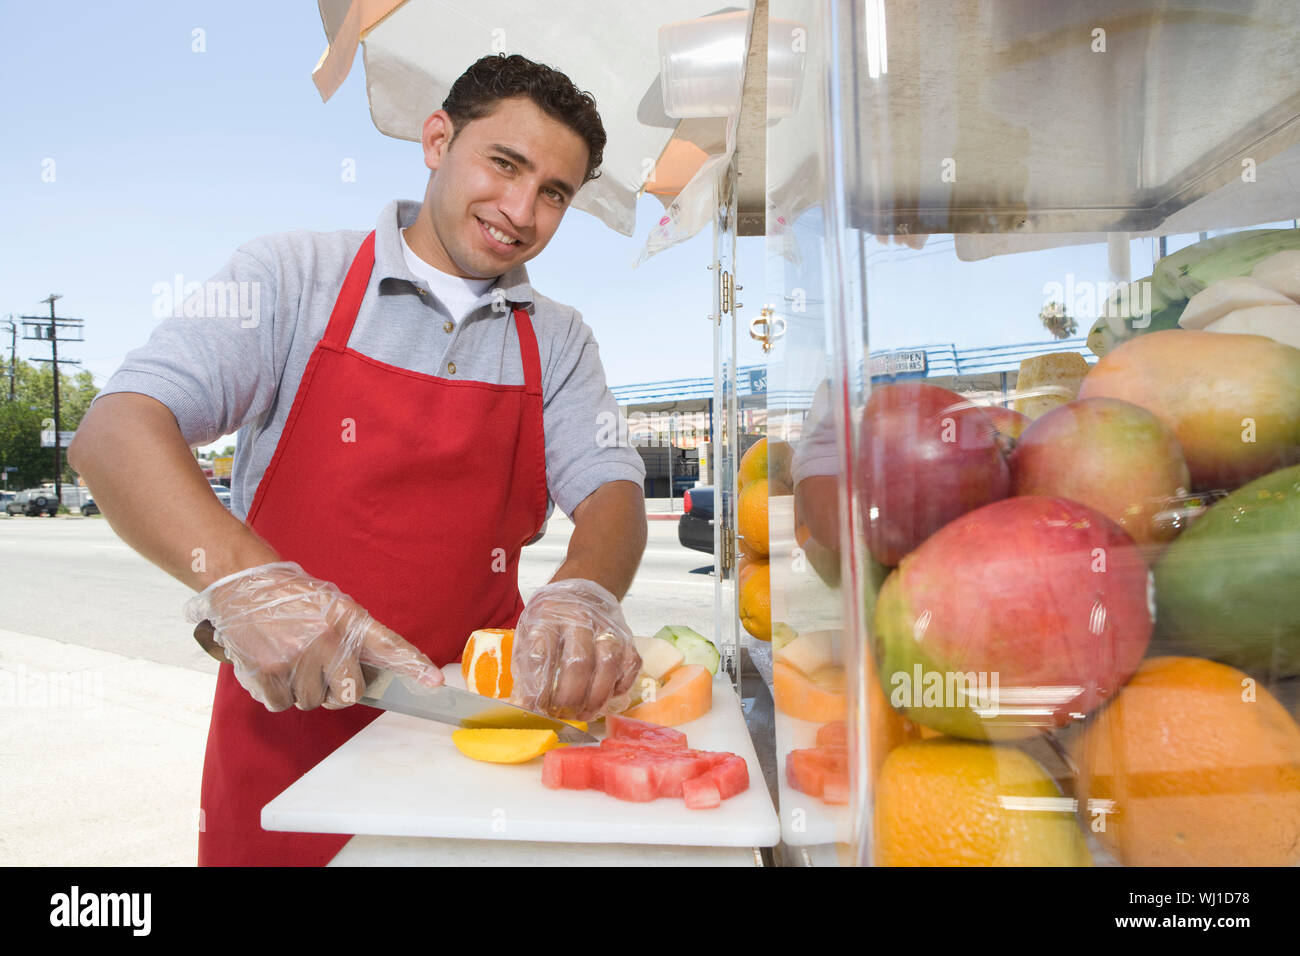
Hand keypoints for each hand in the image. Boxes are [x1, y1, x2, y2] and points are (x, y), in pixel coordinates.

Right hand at [184, 561, 442, 711]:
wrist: (243, 585)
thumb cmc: (291, 599)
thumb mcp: (332, 607)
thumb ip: (353, 637)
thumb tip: (369, 676)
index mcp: (348, 618)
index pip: (388, 645)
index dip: (413, 666)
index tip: (436, 683)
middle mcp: (327, 639)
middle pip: (348, 694)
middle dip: (336, 691)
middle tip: (320, 670)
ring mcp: (298, 658)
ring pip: (312, 702)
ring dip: (302, 690)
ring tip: (289, 658)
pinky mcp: (269, 672)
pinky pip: (281, 705)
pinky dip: (276, 694)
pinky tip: (270, 666)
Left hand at [510, 578, 640, 720]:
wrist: (581, 592)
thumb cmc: (551, 621)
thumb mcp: (528, 635)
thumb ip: (527, 668)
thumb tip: (523, 707)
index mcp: (548, 615)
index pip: (542, 654)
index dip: (538, 688)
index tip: (535, 708)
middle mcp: (580, 617)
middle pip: (578, 662)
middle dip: (569, 696)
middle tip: (562, 713)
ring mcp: (607, 625)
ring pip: (608, 664)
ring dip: (596, 697)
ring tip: (583, 713)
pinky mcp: (627, 636)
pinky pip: (631, 665)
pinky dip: (620, 686)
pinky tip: (606, 697)